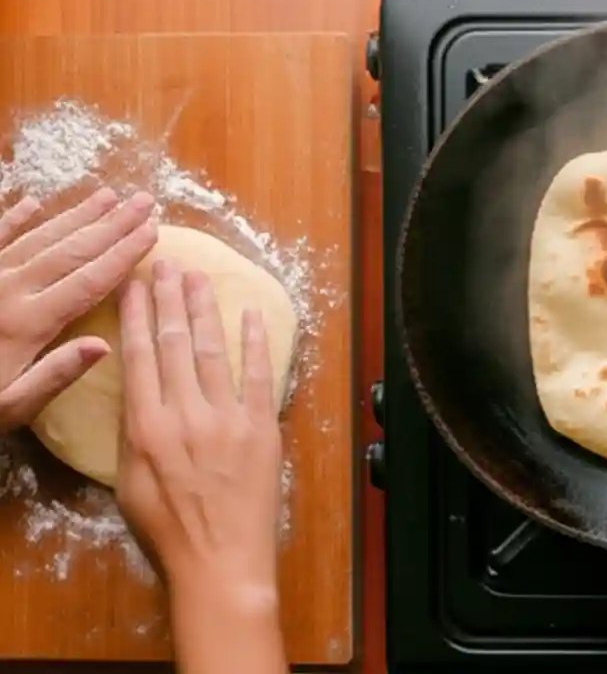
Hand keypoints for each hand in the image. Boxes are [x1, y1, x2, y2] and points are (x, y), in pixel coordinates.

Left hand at [0, 189, 156, 433]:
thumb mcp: (9, 408)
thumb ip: (54, 376)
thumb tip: (104, 345)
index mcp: (26, 323)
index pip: (89, 282)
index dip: (123, 255)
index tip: (154, 231)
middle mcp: (7, 290)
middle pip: (70, 251)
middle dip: (111, 225)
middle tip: (144, 201)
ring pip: (37, 238)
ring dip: (74, 215)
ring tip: (107, 195)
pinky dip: (12, 219)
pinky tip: (32, 203)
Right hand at [117, 260, 285, 673]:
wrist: (220, 559)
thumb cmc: (169, 528)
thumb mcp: (129, 481)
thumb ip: (132, 433)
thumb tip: (135, 391)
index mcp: (147, 427)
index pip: (140, 357)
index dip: (138, 315)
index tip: (135, 283)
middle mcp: (186, 415)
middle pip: (175, 344)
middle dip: (169, 299)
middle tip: (166, 263)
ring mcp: (227, 419)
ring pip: (213, 351)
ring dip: (205, 310)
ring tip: (197, 277)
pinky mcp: (260, 428)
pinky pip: (258, 375)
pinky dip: (255, 341)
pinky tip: (249, 313)